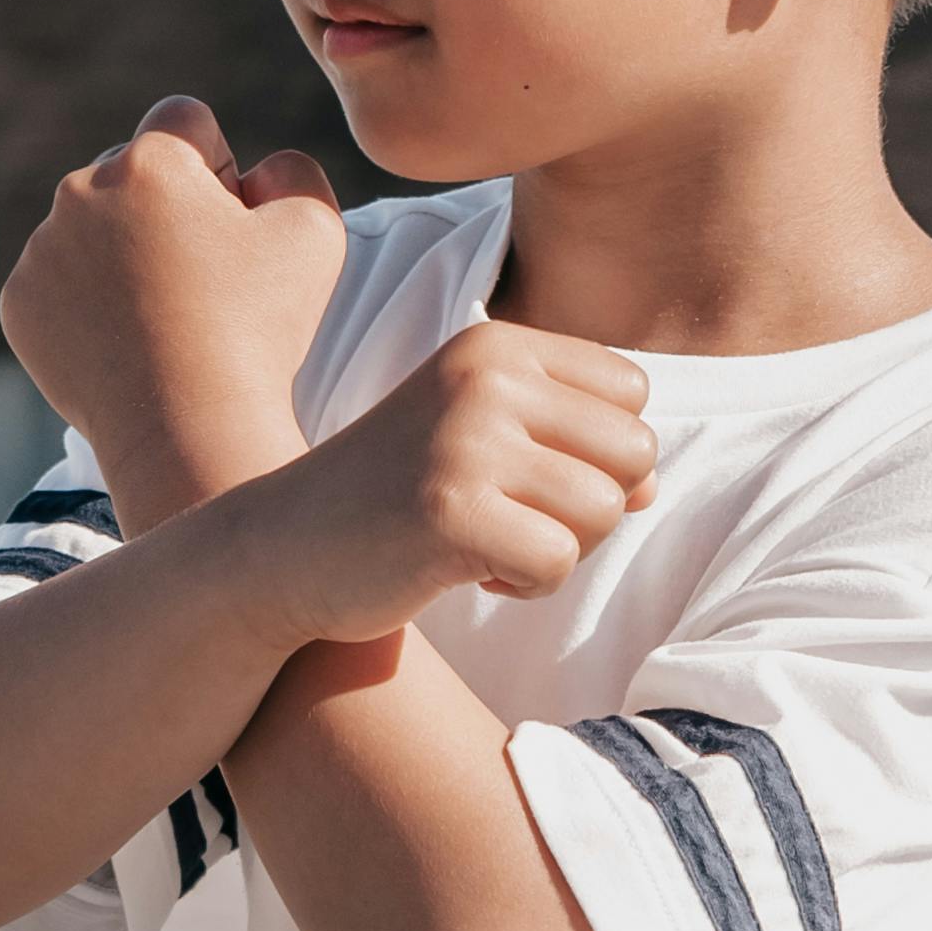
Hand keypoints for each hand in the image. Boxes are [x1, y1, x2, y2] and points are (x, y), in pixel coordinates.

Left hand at [0, 100, 350, 522]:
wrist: (187, 429)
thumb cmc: (259, 328)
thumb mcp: (314, 228)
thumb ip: (291, 168)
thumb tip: (255, 169)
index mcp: (150, 161)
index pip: (186, 121)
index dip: (220, 167)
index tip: (230, 222)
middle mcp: (80, 191)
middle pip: (130, 171)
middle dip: (163, 206)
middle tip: (201, 278)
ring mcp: (42, 250)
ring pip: (90, 227)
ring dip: (122, 253)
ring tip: (165, 317)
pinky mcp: (20, 303)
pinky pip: (58, 281)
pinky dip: (87, 302)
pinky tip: (128, 341)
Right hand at [245, 320, 654, 648]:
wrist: (279, 548)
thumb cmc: (396, 496)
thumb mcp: (481, 436)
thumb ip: (572, 443)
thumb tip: (652, 486)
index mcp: (496, 344)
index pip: (632, 390)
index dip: (598, 451)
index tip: (526, 475)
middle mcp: (485, 378)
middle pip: (635, 450)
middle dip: (589, 505)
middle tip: (511, 519)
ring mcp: (466, 443)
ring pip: (604, 510)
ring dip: (558, 549)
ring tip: (488, 545)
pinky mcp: (451, 514)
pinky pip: (558, 562)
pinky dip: (527, 587)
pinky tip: (469, 574)